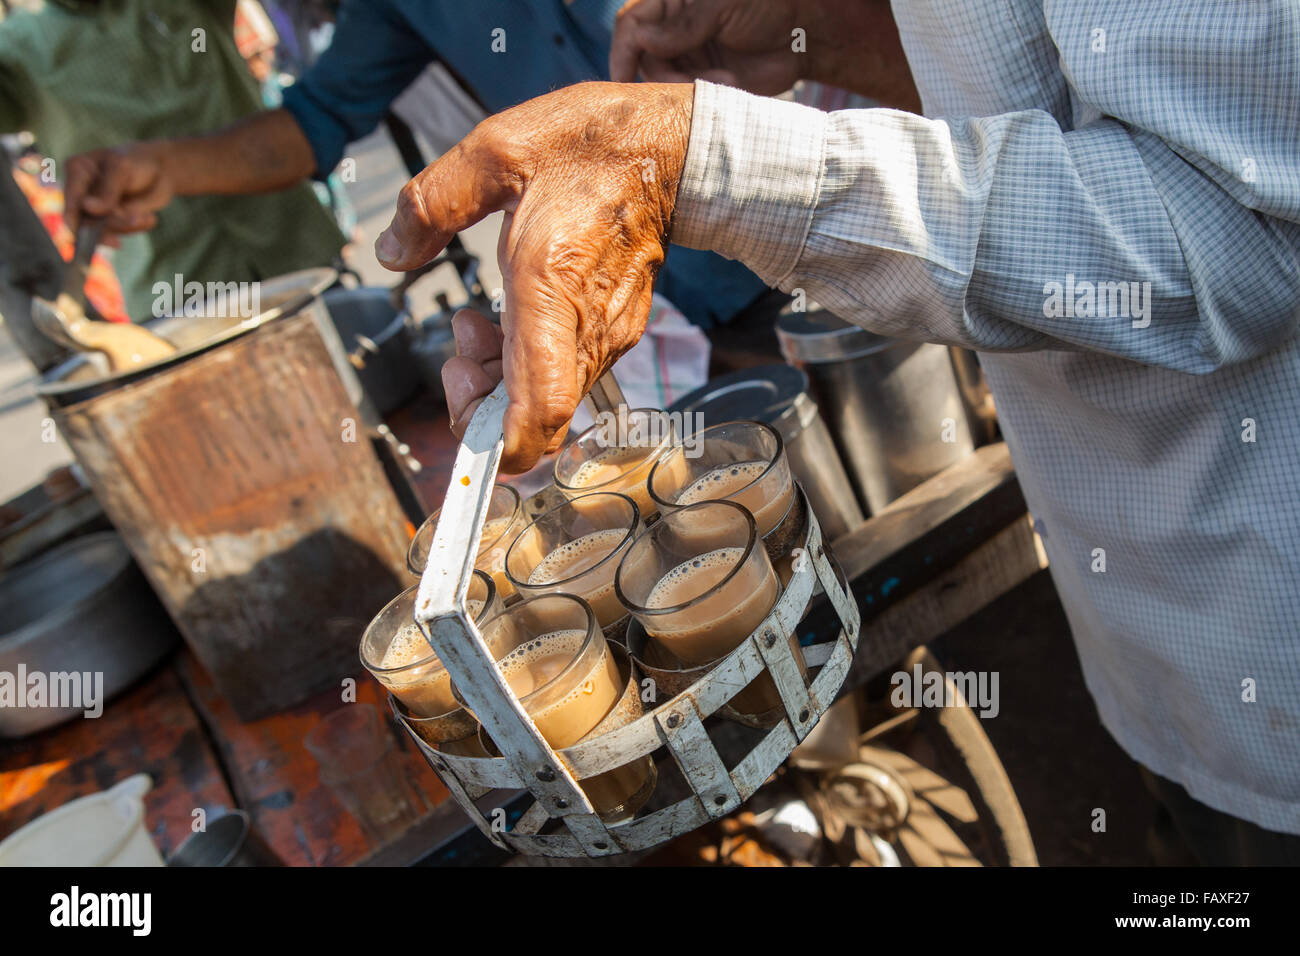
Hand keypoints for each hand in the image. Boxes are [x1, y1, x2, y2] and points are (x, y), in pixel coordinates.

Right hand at [63, 143, 174, 233]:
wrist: (160, 168)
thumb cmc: (136, 160)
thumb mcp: (122, 169)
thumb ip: (107, 190)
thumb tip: (86, 207)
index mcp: (76, 171)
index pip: (70, 200)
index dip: (75, 222)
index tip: (89, 236)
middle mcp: (81, 191)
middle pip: (86, 221)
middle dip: (114, 224)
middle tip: (137, 218)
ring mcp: (95, 208)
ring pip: (105, 231)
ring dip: (127, 227)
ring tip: (146, 217)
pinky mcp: (111, 219)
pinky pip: (121, 232)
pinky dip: (136, 228)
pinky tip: (149, 218)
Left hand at [375, 81, 692, 472]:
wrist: (669, 152)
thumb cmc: (590, 147)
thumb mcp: (494, 150)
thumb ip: (430, 204)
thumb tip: (392, 253)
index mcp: (551, 288)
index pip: (538, 409)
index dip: (499, 449)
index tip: (464, 445)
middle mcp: (584, 328)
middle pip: (533, 420)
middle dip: (477, 401)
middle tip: (455, 343)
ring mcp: (605, 336)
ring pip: (546, 400)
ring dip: (497, 378)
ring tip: (474, 318)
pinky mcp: (612, 333)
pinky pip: (563, 374)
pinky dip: (526, 363)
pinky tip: (508, 313)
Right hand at [610, 0, 804, 94]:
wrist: (804, 33)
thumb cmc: (766, 4)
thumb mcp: (722, 4)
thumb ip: (682, 24)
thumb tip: (642, 41)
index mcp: (671, 4)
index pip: (630, 26)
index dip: (622, 51)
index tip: (622, 77)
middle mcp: (673, 32)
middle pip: (645, 62)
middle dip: (667, 76)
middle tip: (694, 81)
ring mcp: (689, 58)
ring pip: (666, 84)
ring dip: (690, 87)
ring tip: (725, 80)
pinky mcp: (706, 83)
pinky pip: (688, 98)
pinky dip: (704, 96)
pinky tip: (730, 83)